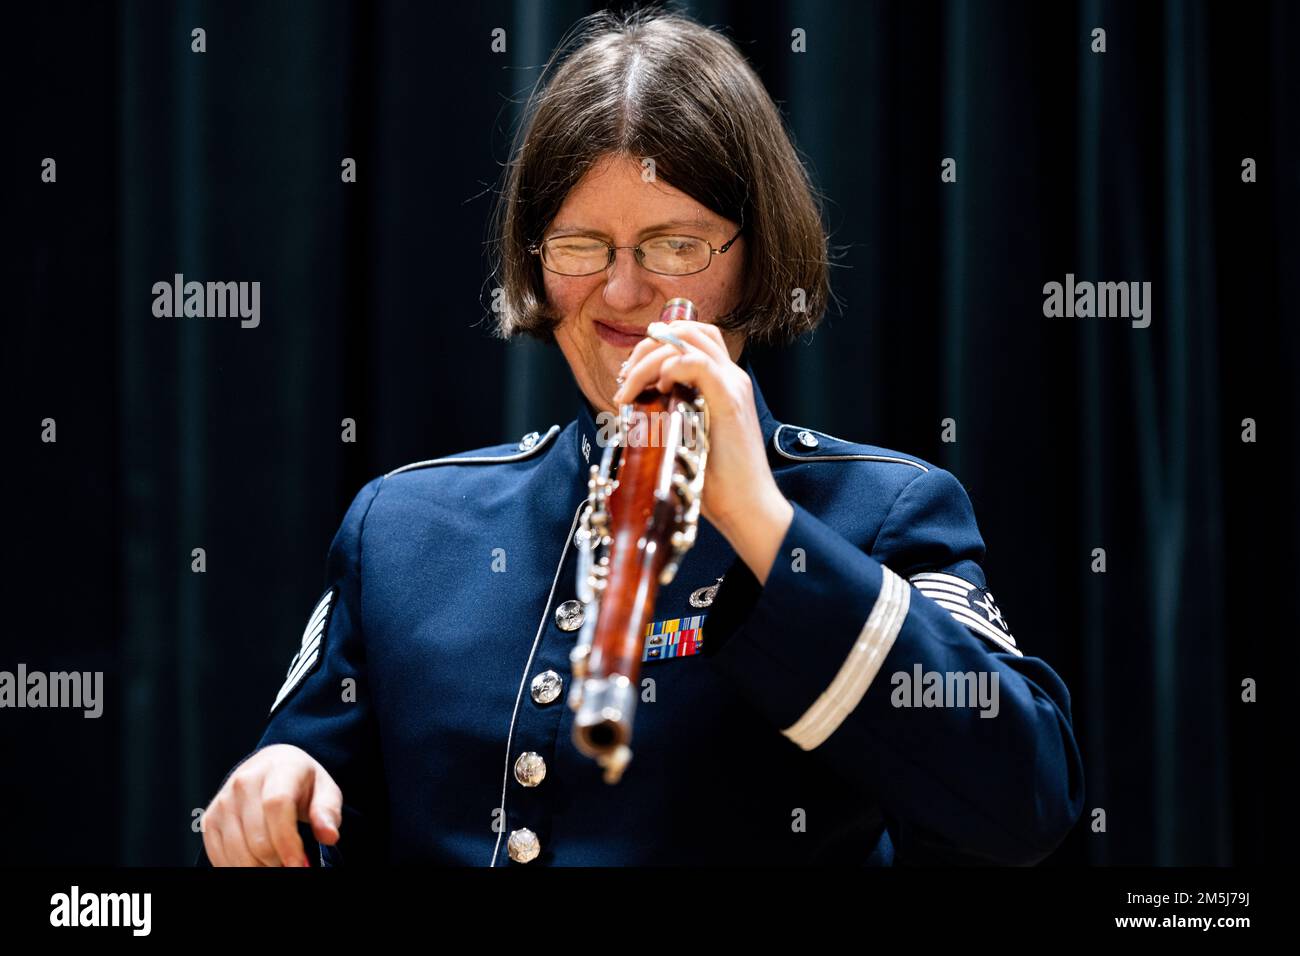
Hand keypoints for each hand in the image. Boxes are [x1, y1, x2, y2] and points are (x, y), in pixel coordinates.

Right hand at [201, 743, 342, 866]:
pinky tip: (258, 863)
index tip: (299, 866)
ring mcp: (223, 800)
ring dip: (259, 868)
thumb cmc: (301, 784)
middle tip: (294, 867)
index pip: (277, 806)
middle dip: (277, 862)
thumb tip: (329, 836)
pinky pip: (220, 856)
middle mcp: (245, 782)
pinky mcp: (210, 819)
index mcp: (278, 769)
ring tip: (278, 864)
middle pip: (257, 837)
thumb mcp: (324, 790)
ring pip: (238, 851)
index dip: (288, 842)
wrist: (269, 767)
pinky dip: (239, 868)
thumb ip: (327, 812)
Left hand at [612, 322, 793, 582]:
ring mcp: (733, 386)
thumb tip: (636, 410)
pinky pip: (697, 364)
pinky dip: (670, 368)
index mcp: (724, 382)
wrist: (748, 506)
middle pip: (687, 330)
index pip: (692, 337)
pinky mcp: (729, 402)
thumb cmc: (717, 482)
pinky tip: (658, 390)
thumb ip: (673, 415)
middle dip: (646, 347)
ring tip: (631, 387)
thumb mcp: (690, 437)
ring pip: (687, 340)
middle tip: (625, 380)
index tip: (631, 375)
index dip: (656, 345)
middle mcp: (732, 376)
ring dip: (649, 358)